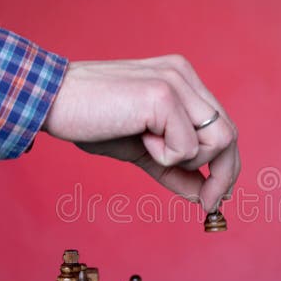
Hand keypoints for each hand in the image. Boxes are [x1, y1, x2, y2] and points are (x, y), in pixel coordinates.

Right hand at [42, 55, 239, 211]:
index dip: (225, 166)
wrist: (51, 102)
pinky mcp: (164, 95)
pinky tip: (137, 137)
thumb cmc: (91, 122)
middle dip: (223, 177)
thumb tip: (205, 197)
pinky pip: (187, 147)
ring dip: (188, 162)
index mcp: (181, 80)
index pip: (221, 126)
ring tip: (149, 149)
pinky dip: (164, 157)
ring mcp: (176, 82)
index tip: (214, 197)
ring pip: (219, 140)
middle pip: (230, 134)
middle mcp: (184, 75)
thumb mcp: (142, 152)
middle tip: (209, 206)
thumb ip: (175, 169)